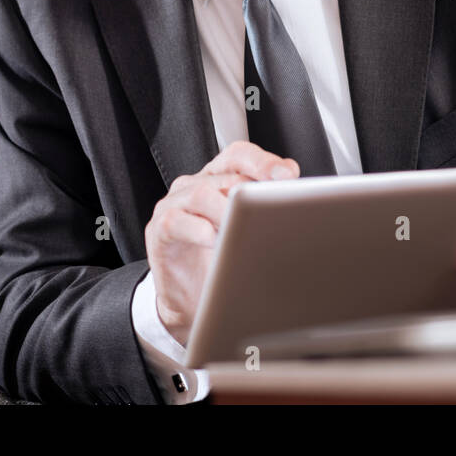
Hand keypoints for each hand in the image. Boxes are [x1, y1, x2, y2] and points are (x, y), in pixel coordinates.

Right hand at [145, 141, 298, 342]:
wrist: (191, 300)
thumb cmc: (223, 261)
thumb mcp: (250, 231)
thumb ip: (267, 208)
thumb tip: (296, 194)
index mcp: (220, 178)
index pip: (240, 155)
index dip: (263, 161)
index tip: (287, 175)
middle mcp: (195, 185)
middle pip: (226, 174)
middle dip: (251, 192)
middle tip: (268, 209)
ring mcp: (174, 205)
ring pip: (200, 193)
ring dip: (225, 210)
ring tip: (239, 229)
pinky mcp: (159, 229)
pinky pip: (176, 221)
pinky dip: (197, 229)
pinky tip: (213, 240)